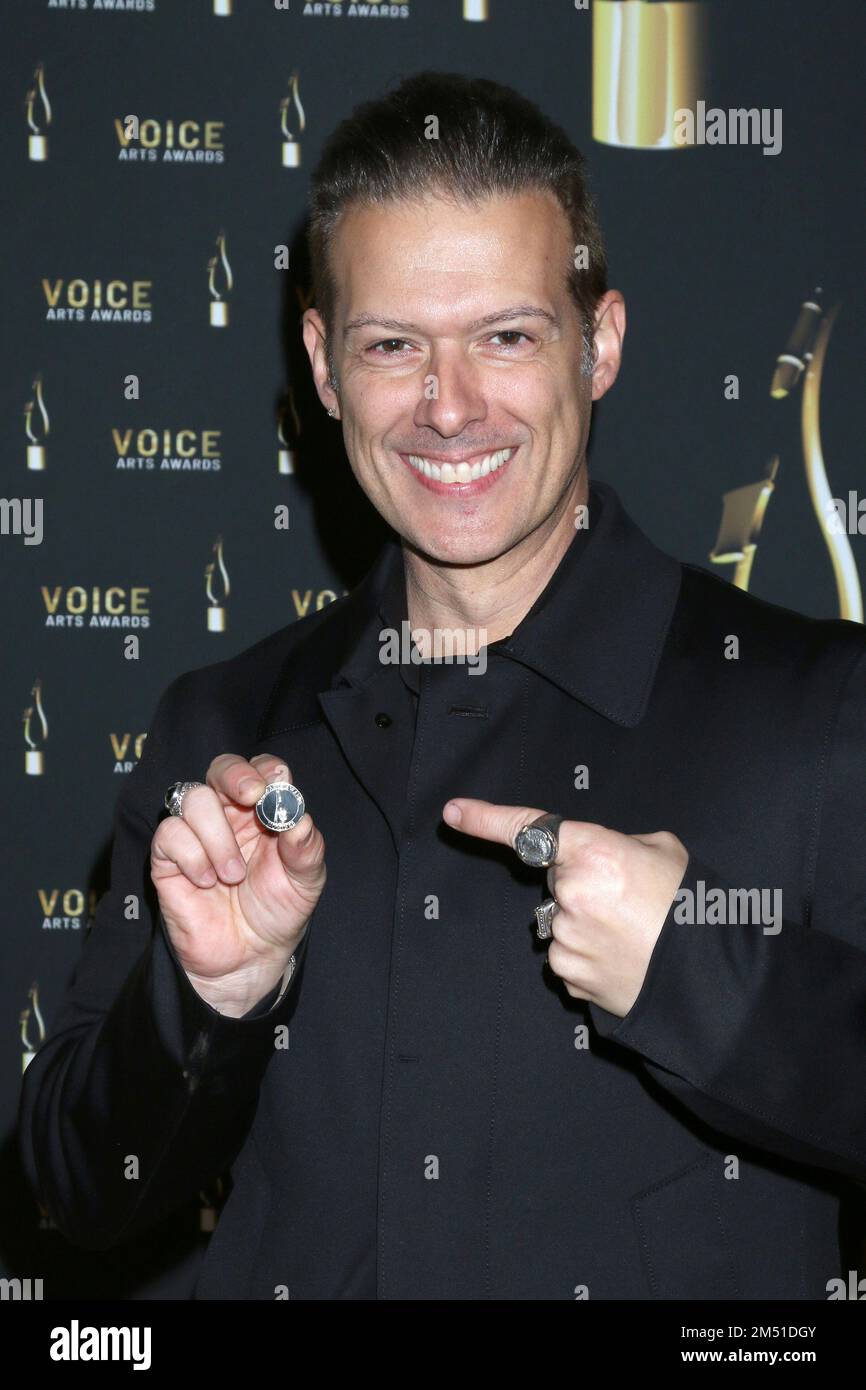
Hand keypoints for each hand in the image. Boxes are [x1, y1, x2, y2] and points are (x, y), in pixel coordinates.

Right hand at [151, 754, 325, 1013]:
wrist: (248, 958)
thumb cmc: (277, 912)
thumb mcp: (305, 882)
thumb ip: (306, 849)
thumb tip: (300, 820)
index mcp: (264, 812)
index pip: (262, 769)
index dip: (266, 771)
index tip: (274, 786)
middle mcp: (229, 815)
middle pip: (222, 768)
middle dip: (235, 776)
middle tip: (251, 797)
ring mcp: (197, 834)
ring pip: (194, 797)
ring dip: (218, 835)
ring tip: (233, 874)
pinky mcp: (168, 858)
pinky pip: (170, 833)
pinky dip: (192, 855)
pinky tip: (207, 881)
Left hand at [441, 799, 687, 1017]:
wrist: (708, 976)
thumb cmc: (690, 908)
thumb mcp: (664, 852)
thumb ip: (621, 844)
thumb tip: (602, 856)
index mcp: (593, 851)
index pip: (528, 829)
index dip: (486, 819)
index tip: (453, 812)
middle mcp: (570, 893)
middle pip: (556, 879)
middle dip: (581, 884)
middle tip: (626, 899)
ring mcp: (565, 937)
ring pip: (559, 919)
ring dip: (584, 923)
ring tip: (629, 933)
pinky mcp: (567, 973)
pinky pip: (565, 954)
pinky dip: (587, 954)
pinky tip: (620, 957)